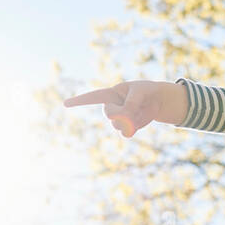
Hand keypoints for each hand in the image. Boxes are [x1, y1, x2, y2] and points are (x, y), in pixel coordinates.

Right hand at [62, 80, 188, 137]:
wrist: (159, 101)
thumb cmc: (147, 91)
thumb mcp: (140, 92)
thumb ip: (131, 103)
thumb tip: (125, 118)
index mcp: (111, 94)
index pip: (93, 97)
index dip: (79, 101)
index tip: (65, 103)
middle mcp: (111, 107)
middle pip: (109, 114)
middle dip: (123, 112)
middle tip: (135, 105)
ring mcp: (118, 119)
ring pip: (118, 125)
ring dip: (131, 119)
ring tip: (140, 109)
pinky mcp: (127, 128)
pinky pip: (126, 132)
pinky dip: (135, 127)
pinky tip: (141, 119)